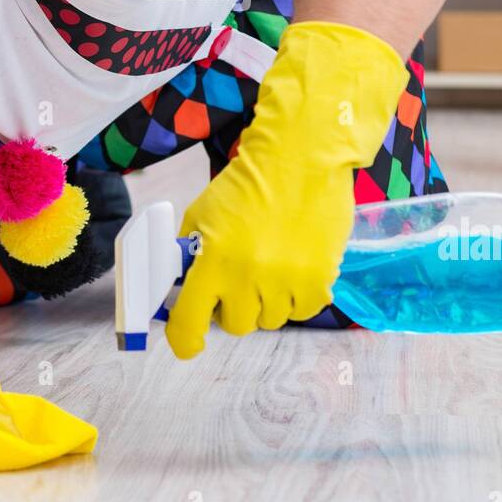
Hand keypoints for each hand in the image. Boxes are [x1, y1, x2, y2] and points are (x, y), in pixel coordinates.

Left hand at [165, 21, 407, 358]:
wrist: (300, 159)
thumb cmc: (246, 185)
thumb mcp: (201, 215)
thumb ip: (190, 255)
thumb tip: (182, 291)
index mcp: (211, 261)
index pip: (189, 324)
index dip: (186, 340)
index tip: (190, 343)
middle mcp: (247, 278)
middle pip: (235, 325)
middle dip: (234, 305)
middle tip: (241, 278)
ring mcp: (285, 282)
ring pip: (270, 320)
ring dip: (267, 300)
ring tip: (271, 264)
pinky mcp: (318, 280)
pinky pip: (302, 312)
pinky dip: (297, 296)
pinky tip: (295, 267)